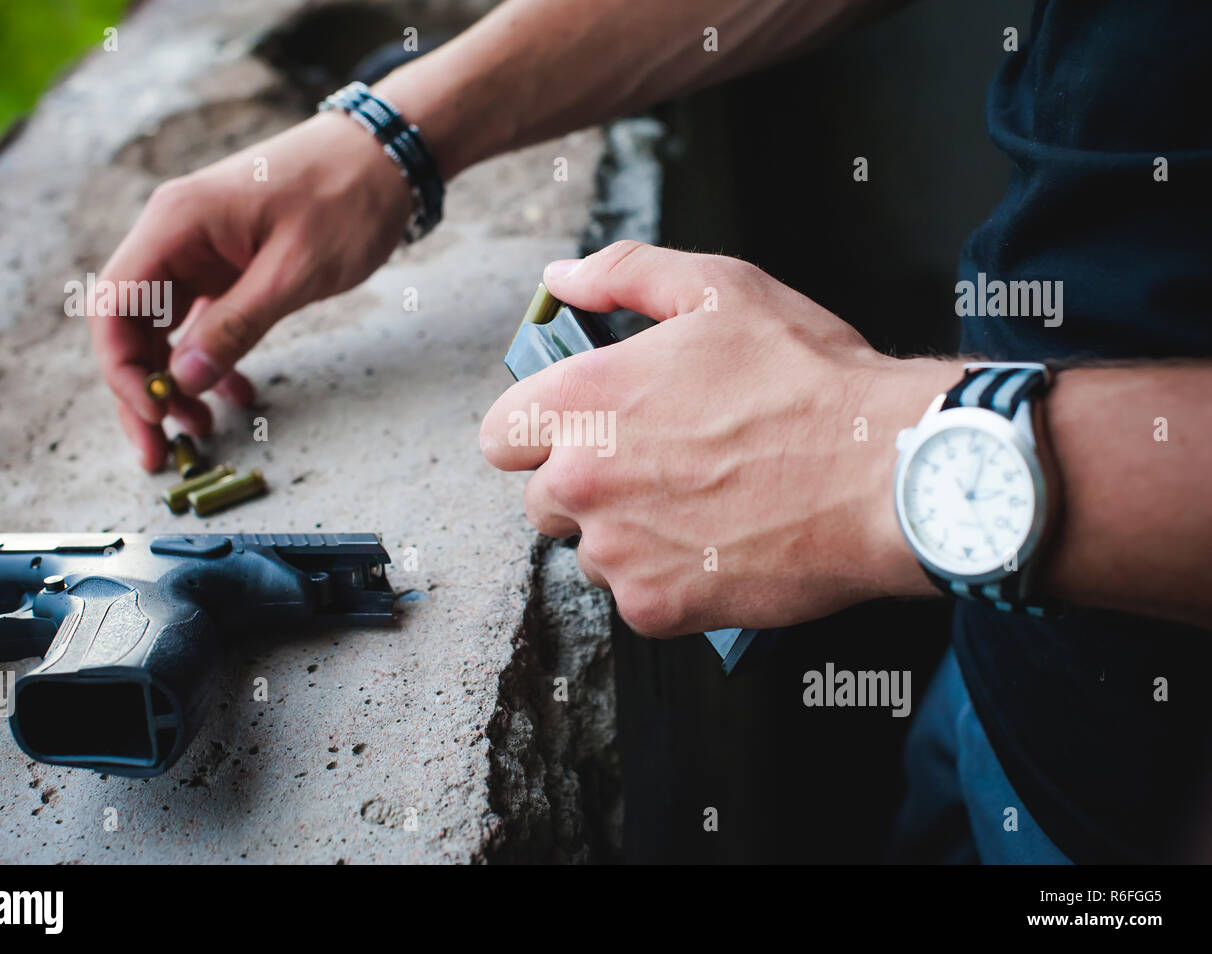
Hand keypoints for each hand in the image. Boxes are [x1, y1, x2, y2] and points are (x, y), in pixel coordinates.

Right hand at [88, 112, 412, 469]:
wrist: (386, 157)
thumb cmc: (345, 198)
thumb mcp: (295, 271)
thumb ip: (237, 326)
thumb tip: (185, 380)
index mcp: (176, 223)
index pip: (115, 305)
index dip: (121, 368)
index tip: (151, 416)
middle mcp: (175, 236)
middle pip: (130, 324)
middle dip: (141, 390)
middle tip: (158, 451)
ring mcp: (200, 251)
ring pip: (164, 328)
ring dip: (175, 382)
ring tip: (200, 432)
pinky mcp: (227, 266)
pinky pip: (202, 321)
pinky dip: (211, 360)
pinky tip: (233, 395)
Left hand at [481, 241, 954, 636]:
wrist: (886, 474)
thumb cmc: (809, 380)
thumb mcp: (719, 290)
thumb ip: (624, 275)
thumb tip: (562, 278)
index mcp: (583, 401)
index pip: (500, 436)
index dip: (536, 431)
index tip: (575, 431)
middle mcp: (583, 482)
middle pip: (542, 500)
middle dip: (586, 485)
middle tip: (657, 465)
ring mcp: (617, 552)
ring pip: (590, 552)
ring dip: (627, 535)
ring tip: (699, 502)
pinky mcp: (656, 607)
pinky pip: (637, 597)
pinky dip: (668, 579)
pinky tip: (719, 543)